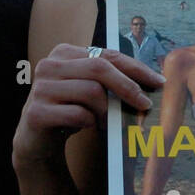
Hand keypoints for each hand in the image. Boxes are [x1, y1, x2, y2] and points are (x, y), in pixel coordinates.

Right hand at [13, 44, 164, 168]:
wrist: (36, 142)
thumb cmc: (69, 112)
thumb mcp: (89, 90)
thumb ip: (110, 79)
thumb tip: (152, 81)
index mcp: (64, 53)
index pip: (107, 55)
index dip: (136, 68)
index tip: (158, 82)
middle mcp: (49, 65)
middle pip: (100, 68)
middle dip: (128, 86)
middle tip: (144, 105)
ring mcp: (40, 88)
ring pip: (91, 91)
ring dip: (107, 112)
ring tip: (109, 124)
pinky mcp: (37, 112)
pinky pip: (78, 114)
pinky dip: (91, 123)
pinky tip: (90, 128)